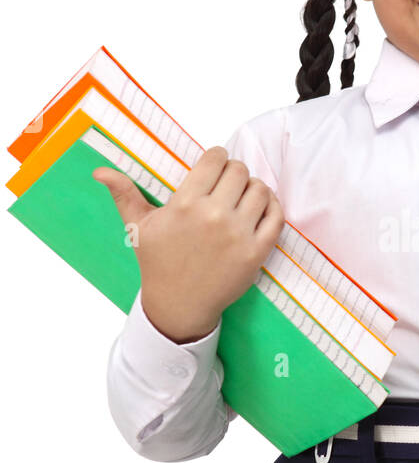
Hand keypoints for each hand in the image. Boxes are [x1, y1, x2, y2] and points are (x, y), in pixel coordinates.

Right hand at [92, 147, 284, 341]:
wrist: (179, 304)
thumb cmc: (158, 262)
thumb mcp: (138, 227)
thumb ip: (123, 194)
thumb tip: (99, 171)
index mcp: (185, 204)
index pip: (215, 159)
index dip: (217, 157)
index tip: (215, 166)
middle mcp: (213, 216)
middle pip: (239, 171)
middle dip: (234, 173)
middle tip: (228, 183)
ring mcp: (238, 235)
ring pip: (260, 190)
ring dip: (254, 188)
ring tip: (243, 196)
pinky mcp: (256, 252)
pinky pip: (275, 216)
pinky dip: (272, 206)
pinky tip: (261, 208)